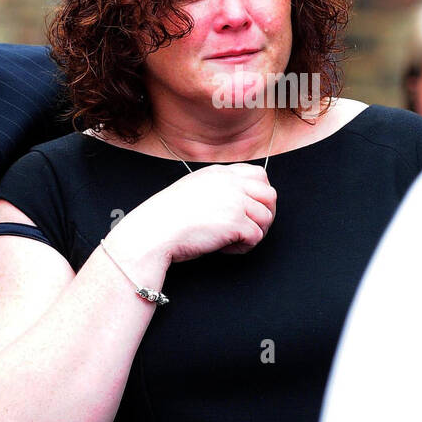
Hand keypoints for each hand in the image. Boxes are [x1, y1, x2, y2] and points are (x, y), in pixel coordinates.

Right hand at [113, 163, 276, 270]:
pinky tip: (224, 248)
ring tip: (232, 240)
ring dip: (254, 232)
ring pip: (266, 217)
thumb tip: (238, 202)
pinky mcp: (236, 222)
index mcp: (218, 173)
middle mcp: (229, 183)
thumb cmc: (164, 219)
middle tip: (247, 229)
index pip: (258, 175)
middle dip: (264, 214)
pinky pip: (256, 237)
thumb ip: (215, 189)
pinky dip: (243, 247)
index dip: (260, 194)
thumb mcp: (191, 190)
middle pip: (270, 195)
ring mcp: (235, 201)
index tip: (249, 210)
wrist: (152, 232)